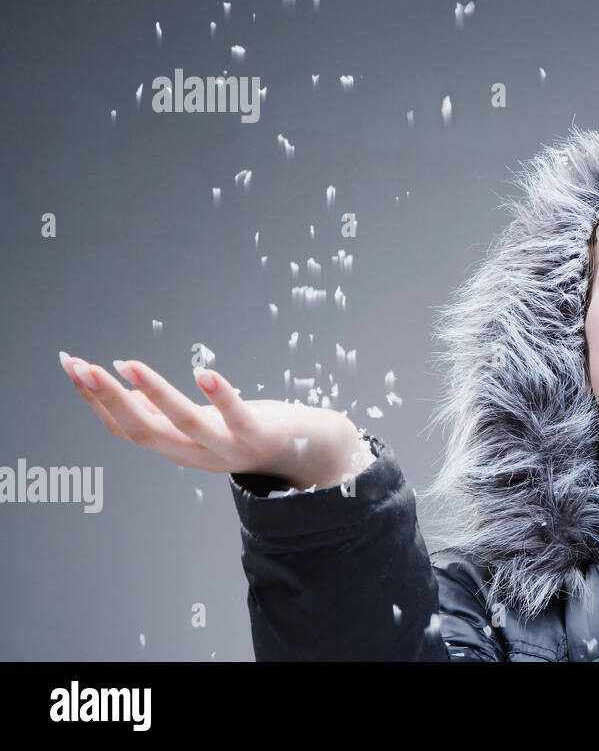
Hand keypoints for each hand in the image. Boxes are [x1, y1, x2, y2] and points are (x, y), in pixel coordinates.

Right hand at [58, 353, 364, 489]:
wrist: (306, 451)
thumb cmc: (244, 430)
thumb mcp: (197, 422)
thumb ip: (160, 411)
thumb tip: (118, 382)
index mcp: (174, 448)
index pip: (124, 427)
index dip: (95, 400)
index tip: (70, 366)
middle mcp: (194, 453)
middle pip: (143, 429)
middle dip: (108, 398)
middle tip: (81, 367)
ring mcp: (227, 448)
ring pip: (184, 424)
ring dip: (155, 394)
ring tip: (129, 365)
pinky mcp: (259, 436)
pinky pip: (237, 417)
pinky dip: (221, 396)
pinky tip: (204, 372)